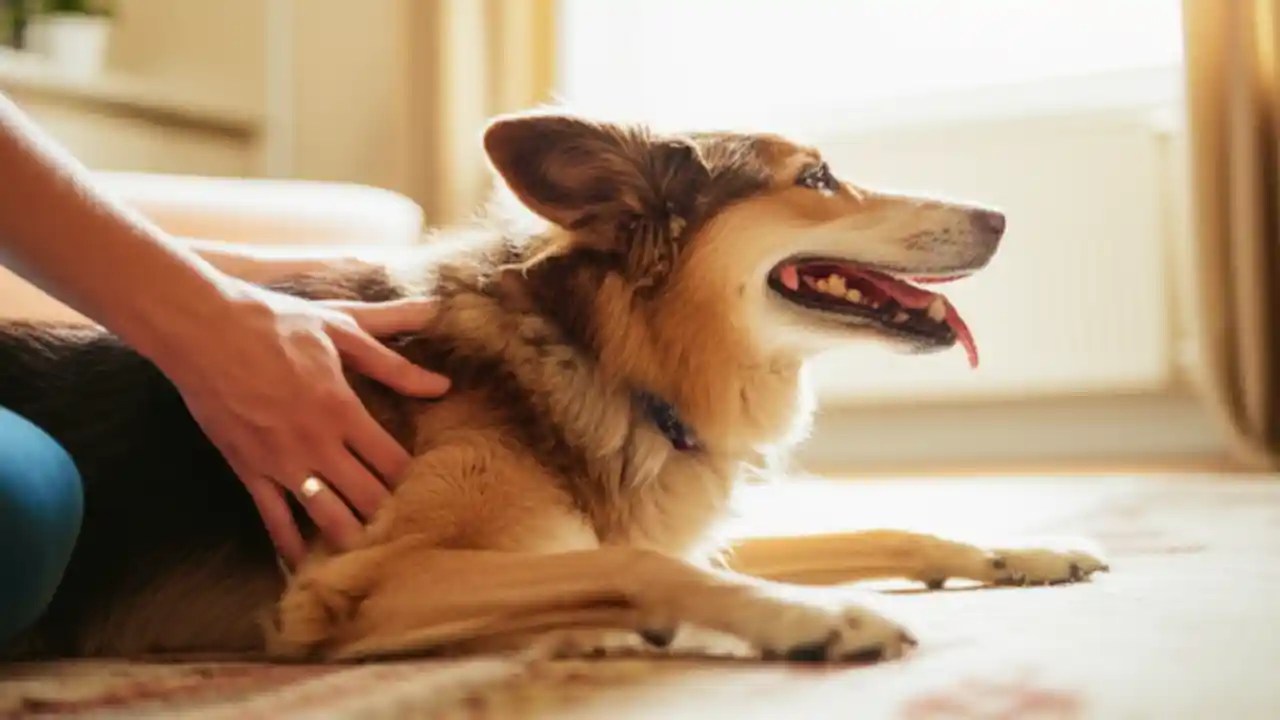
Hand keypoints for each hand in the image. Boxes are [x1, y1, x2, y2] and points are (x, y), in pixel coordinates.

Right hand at [157, 283, 448, 566]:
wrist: (203, 330)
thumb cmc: (276, 324)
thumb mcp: (342, 330)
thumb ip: (394, 362)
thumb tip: (442, 384)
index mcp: (344, 410)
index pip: (393, 463)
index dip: (414, 482)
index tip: (430, 492)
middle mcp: (317, 445)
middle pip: (368, 498)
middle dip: (391, 517)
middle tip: (410, 533)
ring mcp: (281, 463)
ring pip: (327, 517)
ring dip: (351, 537)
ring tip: (373, 556)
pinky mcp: (248, 471)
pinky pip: (273, 518)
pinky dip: (291, 545)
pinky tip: (305, 565)